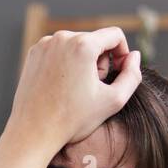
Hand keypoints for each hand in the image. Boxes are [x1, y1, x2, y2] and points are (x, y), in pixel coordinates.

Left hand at [5, 27, 142, 150]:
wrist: (33, 132)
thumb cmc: (73, 120)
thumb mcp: (113, 100)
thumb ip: (132, 75)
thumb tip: (134, 55)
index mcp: (82, 44)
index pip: (115, 35)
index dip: (123, 53)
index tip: (118, 73)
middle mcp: (61, 38)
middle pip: (95, 40)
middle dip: (100, 61)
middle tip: (93, 88)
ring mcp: (44, 44)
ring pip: (76, 45)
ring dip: (83, 62)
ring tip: (77, 89)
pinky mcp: (33, 54)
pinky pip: (59, 51)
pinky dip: (66, 64)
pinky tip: (62, 87)